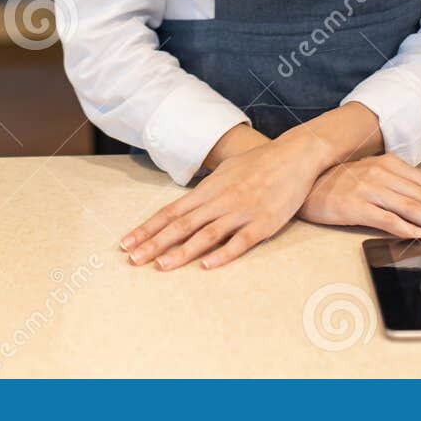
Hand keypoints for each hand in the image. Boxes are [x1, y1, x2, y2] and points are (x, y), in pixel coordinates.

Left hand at [120, 131, 330, 269]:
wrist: (294, 155)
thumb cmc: (258, 164)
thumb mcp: (225, 172)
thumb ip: (205, 191)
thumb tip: (186, 204)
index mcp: (208, 190)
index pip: (171, 212)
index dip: (148, 228)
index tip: (126, 242)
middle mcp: (220, 201)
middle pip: (181, 225)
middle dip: (154, 243)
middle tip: (133, 259)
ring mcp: (241, 212)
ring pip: (206, 234)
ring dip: (181, 251)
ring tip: (161, 266)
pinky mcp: (263, 223)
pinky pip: (240, 241)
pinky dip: (223, 253)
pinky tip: (206, 265)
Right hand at [300, 154, 420, 237]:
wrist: (301, 183)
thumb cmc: (337, 183)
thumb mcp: (371, 176)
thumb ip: (397, 186)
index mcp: (391, 163)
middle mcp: (383, 172)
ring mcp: (370, 187)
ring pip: (415, 208)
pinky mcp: (356, 205)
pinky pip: (391, 220)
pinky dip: (412, 230)